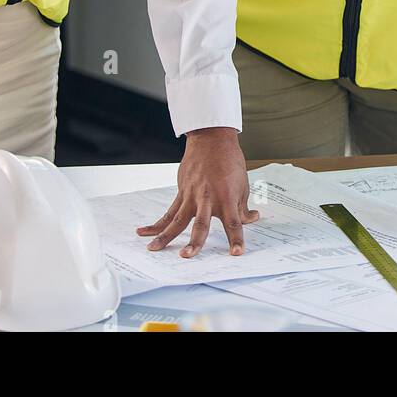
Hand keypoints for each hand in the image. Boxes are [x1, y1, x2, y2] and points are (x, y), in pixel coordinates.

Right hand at [135, 128, 259, 257]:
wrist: (212, 140)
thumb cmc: (230, 161)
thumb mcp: (242, 184)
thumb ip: (243, 207)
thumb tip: (252, 219)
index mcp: (227, 198)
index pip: (234, 223)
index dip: (235, 239)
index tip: (236, 253)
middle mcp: (208, 199)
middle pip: (201, 224)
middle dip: (194, 241)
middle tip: (188, 255)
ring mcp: (192, 196)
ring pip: (178, 220)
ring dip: (166, 236)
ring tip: (154, 249)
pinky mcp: (182, 193)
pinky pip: (168, 212)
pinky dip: (156, 224)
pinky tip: (143, 232)